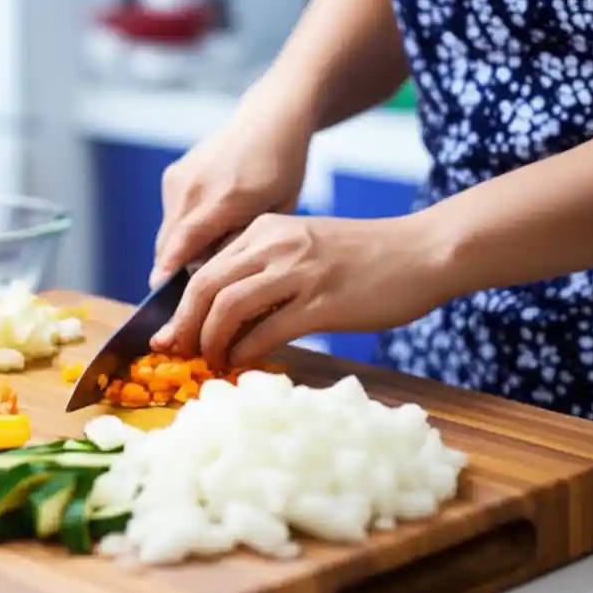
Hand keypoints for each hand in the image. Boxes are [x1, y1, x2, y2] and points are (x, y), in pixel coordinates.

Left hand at [149, 213, 448, 367]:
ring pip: (229, 308)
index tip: (170, 334)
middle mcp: (276, 244)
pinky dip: (247, 351)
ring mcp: (299, 272)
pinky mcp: (323, 302)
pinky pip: (268, 330)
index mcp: (265, 229)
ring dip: (212, 341)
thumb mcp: (303, 248)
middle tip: (178, 354)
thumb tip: (224, 314)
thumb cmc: (364, 258)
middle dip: (185, 326)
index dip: (180, 307)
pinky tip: (243, 363)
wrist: (423, 252)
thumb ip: (264, 270)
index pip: (205, 268)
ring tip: (213, 361)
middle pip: (206, 287)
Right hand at [151, 78, 315, 286]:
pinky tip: (208, 223)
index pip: (187, 240)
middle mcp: (195, 187)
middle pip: (170, 242)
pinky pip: (170, 215)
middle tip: (190, 293)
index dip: (169, 268)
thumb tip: (211, 271)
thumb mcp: (277, 210)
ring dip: (180, 249)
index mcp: (226, 198)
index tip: (157, 290)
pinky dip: (181, 229)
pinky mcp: (172, 175)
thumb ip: (243, 241)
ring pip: (167, 231)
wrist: (268, 121)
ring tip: (210, 252)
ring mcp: (180, 178)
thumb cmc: (282, 169)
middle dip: (175, 268)